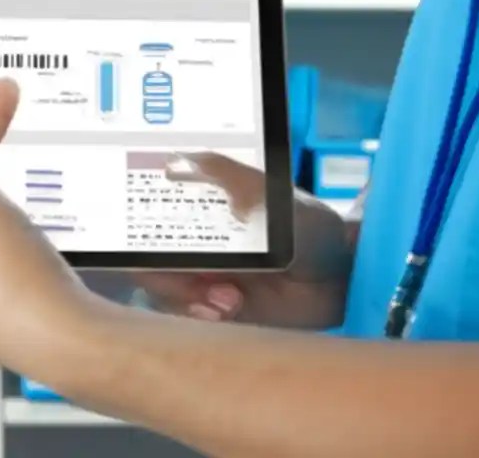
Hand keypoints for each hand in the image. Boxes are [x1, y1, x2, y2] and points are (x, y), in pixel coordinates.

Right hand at [133, 153, 354, 329]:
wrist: (344, 278)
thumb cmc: (308, 227)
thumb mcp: (267, 193)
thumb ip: (225, 174)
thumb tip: (176, 159)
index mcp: (200, 215)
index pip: (149, 220)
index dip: (134, 229)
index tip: (136, 238)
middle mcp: (194, 249)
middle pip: (148, 262)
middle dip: (161, 273)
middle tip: (194, 278)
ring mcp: (204, 283)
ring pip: (165, 295)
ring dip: (186, 297)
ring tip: (224, 298)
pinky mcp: (219, 313)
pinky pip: (191, 320)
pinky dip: (202, 317)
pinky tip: (227, 309)